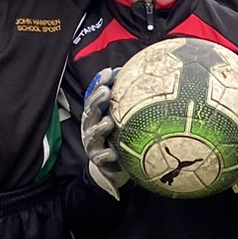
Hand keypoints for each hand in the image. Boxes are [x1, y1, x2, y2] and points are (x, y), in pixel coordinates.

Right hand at [80, 68, 127, 199]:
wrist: (112, 166)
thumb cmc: (119, 136)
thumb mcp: (123, 117)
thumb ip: (128, 100)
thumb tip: (146, 75)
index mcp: (97, 114)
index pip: (95, 95)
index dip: (100, 83)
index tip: (109, 72)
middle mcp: (91, 126)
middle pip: (90, 111)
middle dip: (97, 101)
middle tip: (106, 92)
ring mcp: (92, 143)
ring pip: (93, 134)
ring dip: (100, 128)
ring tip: (108, 122)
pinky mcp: (97, 159)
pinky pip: (101, 157)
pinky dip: (106, 154)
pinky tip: (112, 153)